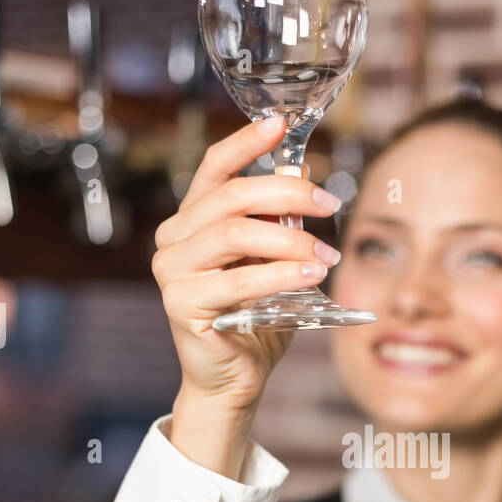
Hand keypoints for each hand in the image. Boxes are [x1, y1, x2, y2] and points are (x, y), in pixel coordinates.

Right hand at [152, 115, 341, 416]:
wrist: (235, 378)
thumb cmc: (256, 318)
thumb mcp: (274, 261)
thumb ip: (280, 220)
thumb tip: (302, 172)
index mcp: (192, 219)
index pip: (215, 167)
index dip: (246, 142)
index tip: (281, 124)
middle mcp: (173, 238)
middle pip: (233, 197)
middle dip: (288, 193)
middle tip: (330, 202)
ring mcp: (171, 270)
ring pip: (235, 233)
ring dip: (289, 238)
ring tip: (326, 253)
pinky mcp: (181, 304)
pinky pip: (239, 280)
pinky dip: (281, 274)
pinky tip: (313, 273)